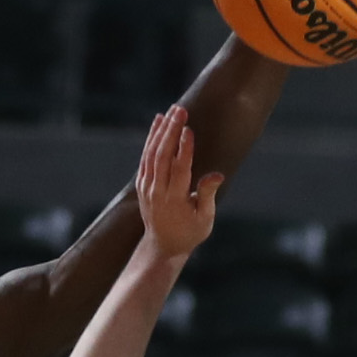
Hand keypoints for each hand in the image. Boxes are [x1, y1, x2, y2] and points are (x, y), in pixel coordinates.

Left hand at [134, 105, 224, 259]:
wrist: (163, 246)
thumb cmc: (190, 232)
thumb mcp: (204, 219)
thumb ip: (208, 196)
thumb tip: (215, 175)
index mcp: (174, 200)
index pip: (178, 170)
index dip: (183, 149)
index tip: (188, 129)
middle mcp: (157, 192)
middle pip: (162, 156)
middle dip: (171, 131)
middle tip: (181, 110)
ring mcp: (146, 187)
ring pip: (151, 154)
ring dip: (161, 130)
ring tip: (172, 110)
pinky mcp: (142, 184)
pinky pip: (145, 157)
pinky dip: (151, 139)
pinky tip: (158, 122)